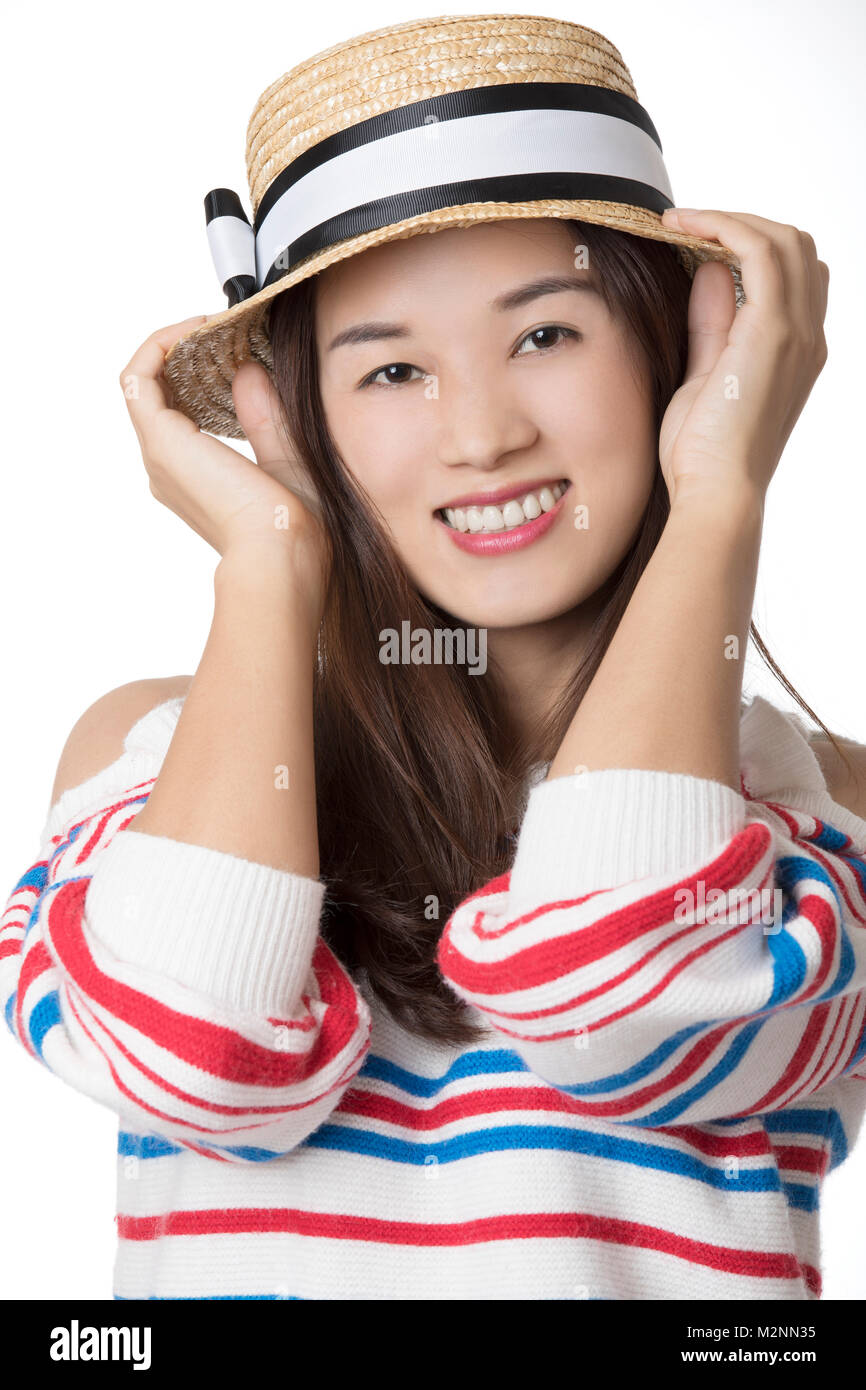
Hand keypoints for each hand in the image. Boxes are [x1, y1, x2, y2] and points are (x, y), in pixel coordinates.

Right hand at [119, 316, 329, 616]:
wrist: (282, 552)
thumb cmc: (294, 526)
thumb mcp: (287, 460)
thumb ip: (265, 418)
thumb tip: (249, 372)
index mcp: (196, 480)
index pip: (181, 415)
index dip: (200, 376)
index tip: (234, 352)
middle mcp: (170, 469)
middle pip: (159, 395)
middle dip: (186, 356)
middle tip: (222, 331)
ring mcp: (160, 454)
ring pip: (143, 382)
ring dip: (172, 344)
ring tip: (210, 324)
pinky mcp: (161, 439)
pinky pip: (139, 376)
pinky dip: (162, 345)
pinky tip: (199, 329)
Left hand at [656, 210, 828, 509]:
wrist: (715, 492)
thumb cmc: (702, 455)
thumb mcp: (702, 377)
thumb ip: (710, 323)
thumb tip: (707, 269)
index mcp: (795, 351)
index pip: (791, 274)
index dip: (747, 246)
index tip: (693, 243)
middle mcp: (808, 337)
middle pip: (796, 247)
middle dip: (743, 224)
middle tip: (687, 228)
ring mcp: (797, 332)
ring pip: (783, 239)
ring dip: (730, 219)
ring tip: (680, 223)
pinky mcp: (773, 332)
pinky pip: (758, 250)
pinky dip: (722, 225)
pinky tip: (681, 227)